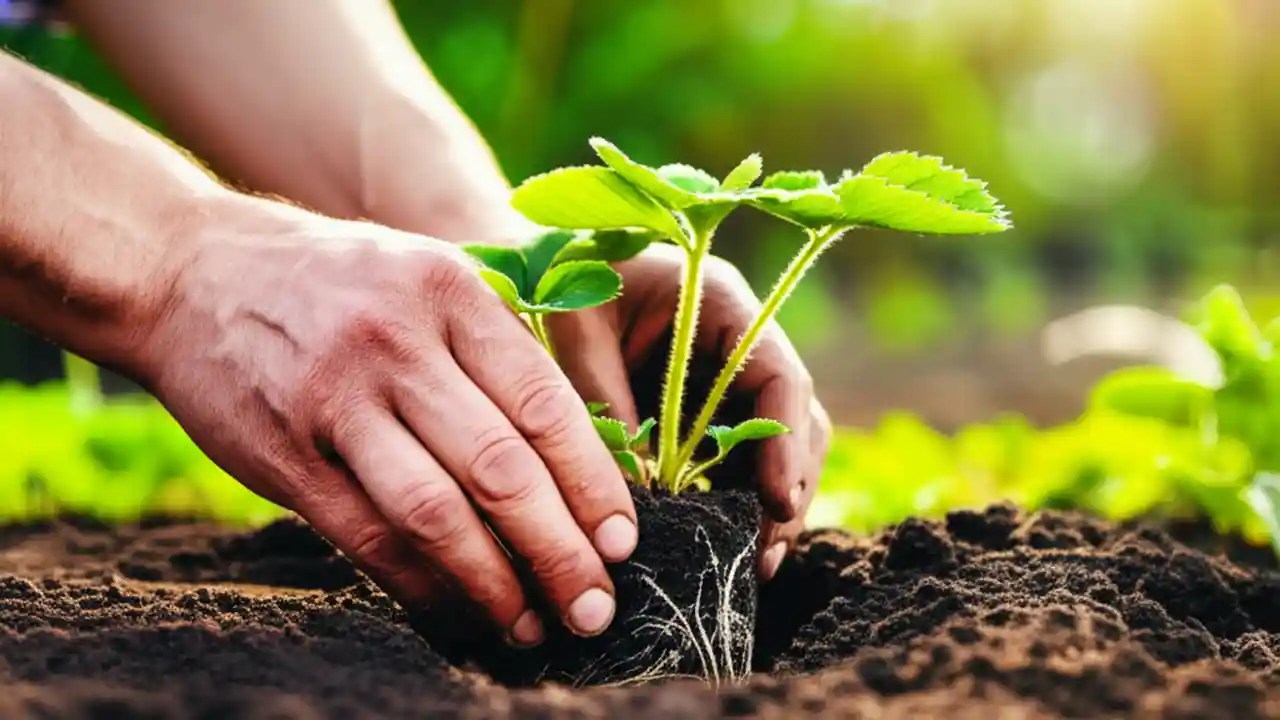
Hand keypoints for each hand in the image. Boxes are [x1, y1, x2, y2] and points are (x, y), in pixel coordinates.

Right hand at [134, 194, 637, 643]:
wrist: (187, 271)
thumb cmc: (335, 283)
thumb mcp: (424, 274)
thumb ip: (493, 349)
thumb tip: (575, 458)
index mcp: (449, 291)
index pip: (544, 403)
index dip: (593, 483)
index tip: (622, 541)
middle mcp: (397, 343)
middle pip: (501, 468)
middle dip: (560, 551)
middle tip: (594, 606)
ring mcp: (335, 401)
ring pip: (436, 513)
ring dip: (495, 583)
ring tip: (533, 624)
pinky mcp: (284, 456)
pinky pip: (368, 538)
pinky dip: (422, 588)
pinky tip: (460, 613)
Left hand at [547, 244, 831, 580]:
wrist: (525, 270)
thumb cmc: (548, 285)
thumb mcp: (572, 334)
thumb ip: (603, 402)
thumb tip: (636, 492)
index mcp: (718, 300)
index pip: (778, 373)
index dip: (784, 441)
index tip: (776, 501)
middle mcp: (736, 340)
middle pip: (793, 418)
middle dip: (788, 487)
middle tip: (766, 554)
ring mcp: (724, 378)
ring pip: (774, 446)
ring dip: (769, 504)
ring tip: (754, 565)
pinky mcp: (703, 410)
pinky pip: (735, 459)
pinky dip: (733, 502)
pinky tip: (721, 546)